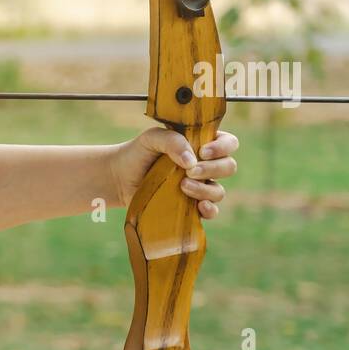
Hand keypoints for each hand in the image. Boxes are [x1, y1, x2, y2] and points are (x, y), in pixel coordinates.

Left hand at [108, 128, 238, 218]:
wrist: (120, 177)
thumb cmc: (138, 153)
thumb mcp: (152, 138)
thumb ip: (172, 140)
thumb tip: (191, 161)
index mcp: (202, 145)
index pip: (229, 143)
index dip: (222, 147)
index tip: (202, 151)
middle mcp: (205, 166)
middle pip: (229, 167)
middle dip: (213, 169)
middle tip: (189, 171)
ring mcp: (199, 187)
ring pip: (219, 191)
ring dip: (205, 189)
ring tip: (183, 186)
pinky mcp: (190, 206)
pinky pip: (211, 211)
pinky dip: (210, 210)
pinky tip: (199, 206)